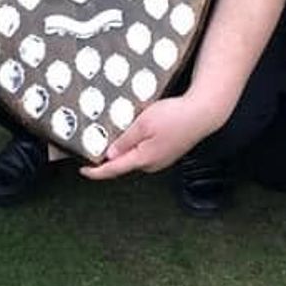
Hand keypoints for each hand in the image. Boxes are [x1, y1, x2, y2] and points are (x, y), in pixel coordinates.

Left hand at [80, 91, 220, 179]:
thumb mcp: (143, 124)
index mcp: (144, 159)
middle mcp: (152, 164)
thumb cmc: (173, 116)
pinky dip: (135, 146)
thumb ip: (125, 141)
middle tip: (94, 147)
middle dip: (109, 158)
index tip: (82, 169)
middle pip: (124, 164)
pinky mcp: (168, 152)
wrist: (203, 113)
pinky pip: (145, 152)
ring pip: (135, 157)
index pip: (114, 169)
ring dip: (123, 150)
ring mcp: (161, 159)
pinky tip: (134, 134)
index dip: (96, 172)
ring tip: (112, 137)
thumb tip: (109, 156)